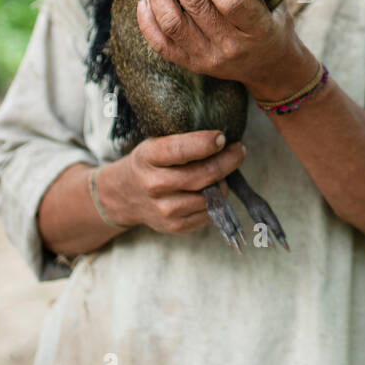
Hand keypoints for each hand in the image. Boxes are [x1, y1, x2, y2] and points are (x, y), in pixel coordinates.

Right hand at [102, 130, 246, 234]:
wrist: (125, 196)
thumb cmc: (149, 164)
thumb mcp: (155, 144)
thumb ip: (183, 142)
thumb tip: (223, 142)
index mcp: (148, 158)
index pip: (180, 150)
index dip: (205, 143)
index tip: (222, 137)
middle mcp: (155, 185)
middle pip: (203, 175)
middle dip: (228, 161)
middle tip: (239, 151)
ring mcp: (165, 209)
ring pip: (211, 196)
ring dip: (222, 184)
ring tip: (220, 174)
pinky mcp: (175, 226)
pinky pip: (209, 214)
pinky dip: (215, 201)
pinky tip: (209, 191)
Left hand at [137, 0, 304, 91]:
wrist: (270, 68)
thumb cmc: (271, 24)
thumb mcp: (276, 3)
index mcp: (258, 29)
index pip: (233, 4)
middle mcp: (231, 46)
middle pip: (197, 7)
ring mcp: (208, 58)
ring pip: (173, 24)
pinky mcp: (191, 64)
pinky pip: (161, 45)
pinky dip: (147, 21)